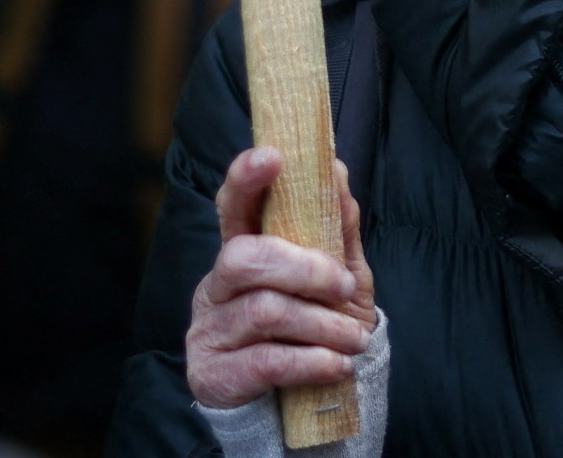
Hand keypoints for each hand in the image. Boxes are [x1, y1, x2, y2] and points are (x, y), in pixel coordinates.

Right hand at [188, 146, 371, 410]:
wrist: (301, 404)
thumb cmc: (316, 327)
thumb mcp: (337, 278)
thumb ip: (336, 229)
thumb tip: (337, 171)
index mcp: (243, 250)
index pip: (233, 206)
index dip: (246, 180)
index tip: (273, 157)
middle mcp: (216, 286)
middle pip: (244, 257)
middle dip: (304, 268)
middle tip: (345, 286)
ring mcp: (208, 331)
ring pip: (263, 310)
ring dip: (321, 325)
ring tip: (354, 339)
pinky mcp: (212, 375)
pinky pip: (265, 361)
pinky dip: (310, 362)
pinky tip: (336, 365)